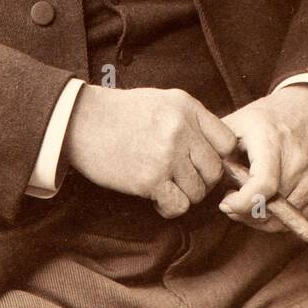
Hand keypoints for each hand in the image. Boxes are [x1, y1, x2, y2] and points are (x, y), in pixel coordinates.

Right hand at [65, 84, 237, 217]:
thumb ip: (190, 120)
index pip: (227, 141)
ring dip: (184, 195)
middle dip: (202, 181)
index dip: (219, 156)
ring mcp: (166, 155)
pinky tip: (157, 197)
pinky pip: (178, 206)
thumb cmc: (119, 113)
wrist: (81, 121)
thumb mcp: (161, 101)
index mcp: (187, 107)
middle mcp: (181, 129)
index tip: (203, 163)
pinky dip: (170, 207)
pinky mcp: (149, 179)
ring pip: (198, 192)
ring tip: (166, 186)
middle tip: (183, 180)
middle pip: (214, 170)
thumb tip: (215, 147)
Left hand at [218, 84, 307, 230]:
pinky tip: (266, 202)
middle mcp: (298, 161)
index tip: (225, 202)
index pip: (263, 185)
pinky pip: (296, 219)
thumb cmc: (268, 118)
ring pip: (283, 219)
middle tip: (231, 201)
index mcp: (273, 141)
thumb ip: (217, 146)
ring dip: (259, 218)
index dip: (242, 203)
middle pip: (270, 207)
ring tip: (247, 200)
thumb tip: (200, 173)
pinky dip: (278, 218)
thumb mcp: (237, 122)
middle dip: (244, 213)